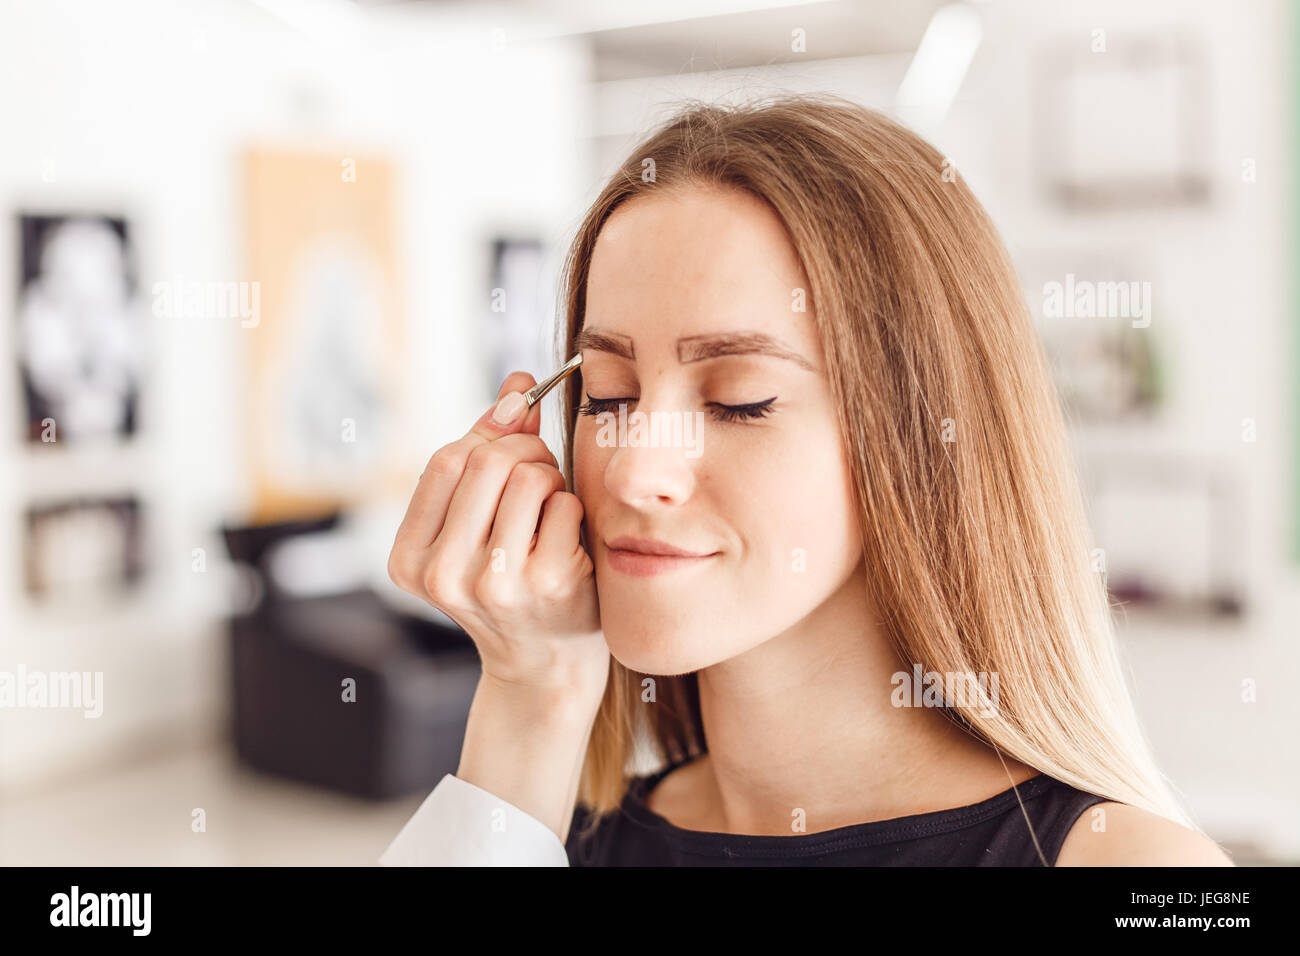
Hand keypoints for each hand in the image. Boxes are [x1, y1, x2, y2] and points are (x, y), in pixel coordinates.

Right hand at [388, 372, 607, 704]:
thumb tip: (517, 384)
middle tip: (542, 471)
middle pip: (487, 460)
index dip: (489, 434)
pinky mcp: (547, 584)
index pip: (447, 459)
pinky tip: (569, 540)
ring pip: (529, 476)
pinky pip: (565, 504)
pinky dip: (573, 509)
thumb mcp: (480, 524)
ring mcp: (495, 581)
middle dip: (525, 451)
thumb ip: (490, 453)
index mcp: (410, 560)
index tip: (515, 435)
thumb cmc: (511, 580)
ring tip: (551, 508)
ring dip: (551, 479)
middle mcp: (443, 574)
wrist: (546, 662)